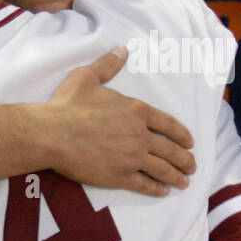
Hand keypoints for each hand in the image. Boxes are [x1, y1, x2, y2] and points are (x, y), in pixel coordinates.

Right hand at [46, 47, 195, 196]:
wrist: (50, 134)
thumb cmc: (67, 105)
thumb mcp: (87, 77)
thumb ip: (108, 64)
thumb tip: (122, 49)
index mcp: (136, 111)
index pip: (169, 124)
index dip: (182, 134)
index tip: (189, 142)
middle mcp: (140, 135)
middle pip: (171, 150)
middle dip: (185, 159)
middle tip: (190, 165)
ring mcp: (131, 158)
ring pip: (162, 169)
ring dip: (176, 176)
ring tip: (184, 181)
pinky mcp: (118, 176)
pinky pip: (144, 184)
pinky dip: (156, 189)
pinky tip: (163, 191)